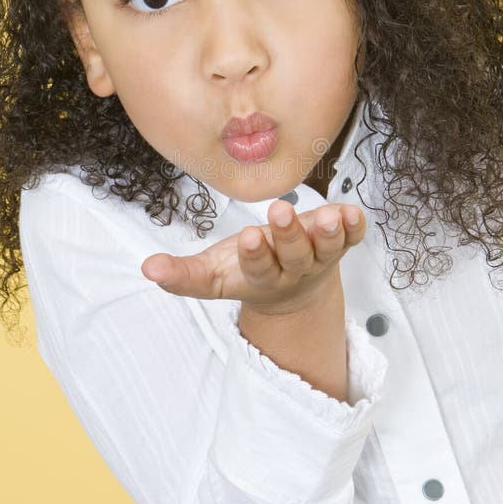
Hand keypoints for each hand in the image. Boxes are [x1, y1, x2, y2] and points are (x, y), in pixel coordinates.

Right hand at [141, 200, 365, 315]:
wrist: (293, 293)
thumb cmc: (246, 273)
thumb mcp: (213, 276)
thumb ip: (182, 274)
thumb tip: (147, 269)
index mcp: (261, 277)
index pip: (258, 268)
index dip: (255, 255)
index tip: (249, 237)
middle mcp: (294, 269)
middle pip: (295, 255)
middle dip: (289, 235)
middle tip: (281, 210)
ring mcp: (320, 258)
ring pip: (328, 249)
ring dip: (328, 232)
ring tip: (328, 215)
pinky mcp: (340, 246)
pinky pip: (352, 239)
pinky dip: (355, 227)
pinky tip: (353, 212)